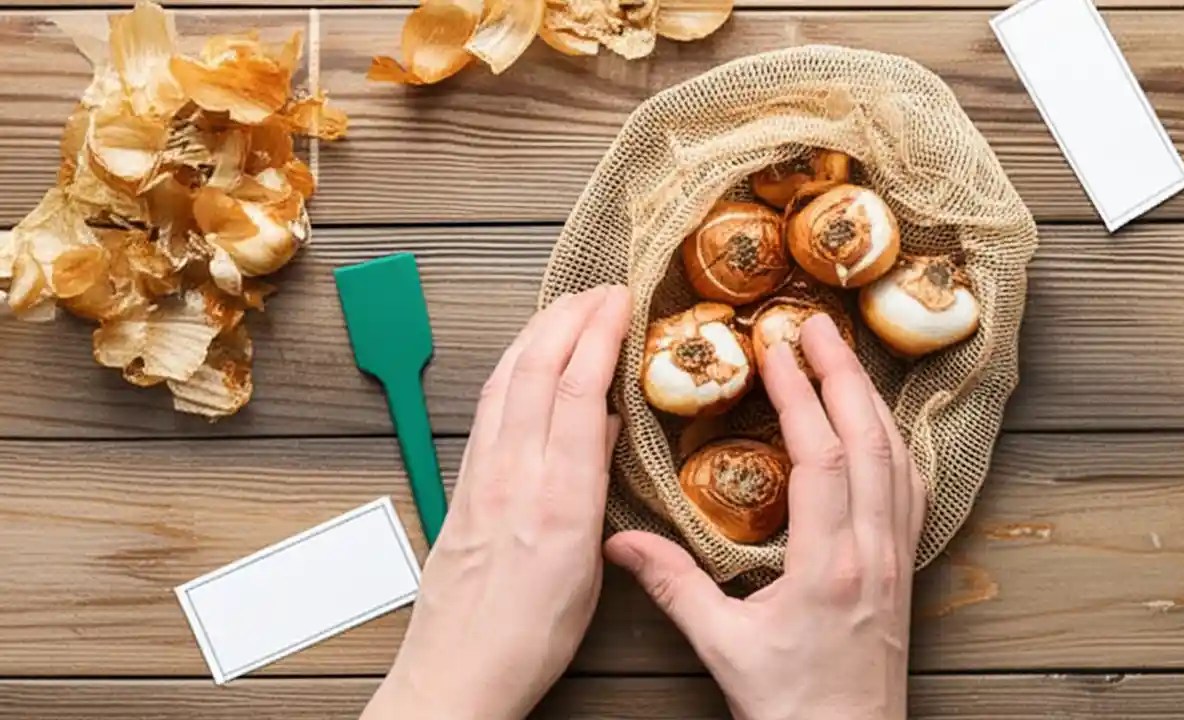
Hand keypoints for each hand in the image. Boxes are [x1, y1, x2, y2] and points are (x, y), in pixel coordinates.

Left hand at [362, 285, 632, 719]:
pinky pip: (487, 407)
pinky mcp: (464, 483)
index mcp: (559, 500)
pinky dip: (511, 368)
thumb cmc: (530, 639)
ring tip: (565, 307)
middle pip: (536, 369)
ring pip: (505, 379)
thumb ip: (595, 491)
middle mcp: (515, 475)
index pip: (578, 389)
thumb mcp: (589, 569)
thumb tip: (602, 431)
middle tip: (599, 288)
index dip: (598, 334)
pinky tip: (524, 361)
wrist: (458, 672)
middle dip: (568, 315)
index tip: (620, 300)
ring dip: (537, 332)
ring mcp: (482, 474)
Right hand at [605, 313, 925, 719]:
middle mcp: (874, 554)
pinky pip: (911, 491)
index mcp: (830, 567)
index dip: (801, 395)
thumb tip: (619, 542)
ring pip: (897, 460)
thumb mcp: (723, 648)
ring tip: (845, 358)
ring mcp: (897, 561)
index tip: (776, 350)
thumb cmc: (791, 710)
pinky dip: (895, 445)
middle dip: (844, 374)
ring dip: (872, 401)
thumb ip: (674, 587)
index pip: (822, 457)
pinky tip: (881, 430)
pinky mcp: (904, 573)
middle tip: (817, 323)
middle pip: (870, 441)